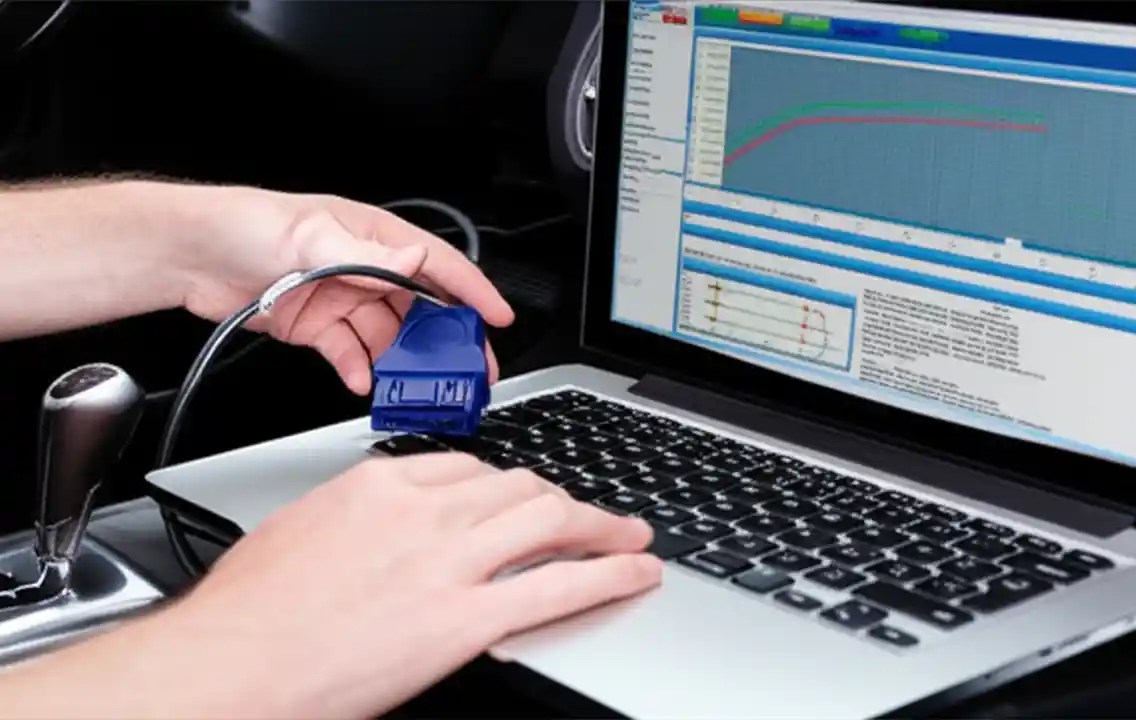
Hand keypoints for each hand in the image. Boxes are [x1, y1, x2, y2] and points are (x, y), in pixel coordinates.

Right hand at [164, 453, 661, 718]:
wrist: (228, 665)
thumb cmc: (246, 614)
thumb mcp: (300, 533)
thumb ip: (357, 520)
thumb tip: (383, 528)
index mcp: (380, 485)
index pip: (468, 467)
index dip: (506, 485)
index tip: (521, 499)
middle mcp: (423, 513)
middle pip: (519, 487)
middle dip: (563, 500)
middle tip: (588, 515)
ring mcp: (448, 563)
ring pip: (550, 521)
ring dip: (602, 527)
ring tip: (631, 535)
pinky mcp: (466, 620)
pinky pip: (558, 587)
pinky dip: (609, 575)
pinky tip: (634, 572)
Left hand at [173, 185, 513, 392]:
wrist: (185, 254)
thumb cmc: (242, 225)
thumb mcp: (308, 235)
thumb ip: (364, 253)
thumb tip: (414, 260)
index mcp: (370, 236)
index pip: (436, 264)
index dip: (472, 291)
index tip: (498, 317)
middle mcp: (361, 266)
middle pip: (420, 306)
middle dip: (448, 338)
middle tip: (471, 368)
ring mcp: (339, 297)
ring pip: (388, 335)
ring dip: (404, 361)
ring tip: (418, 385)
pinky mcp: (314, 324)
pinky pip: (350, 352)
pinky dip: (360, 369)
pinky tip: (364, 382)